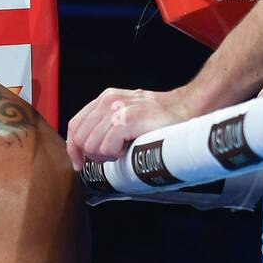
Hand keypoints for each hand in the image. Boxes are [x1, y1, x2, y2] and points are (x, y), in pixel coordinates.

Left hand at [66, 86, 195, 170]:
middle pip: (80, 137)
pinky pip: (106, 147)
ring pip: (91, 145)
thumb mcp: (127, 114)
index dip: (73, 148)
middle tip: (110, 158)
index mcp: (105, 99)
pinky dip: (115, 155)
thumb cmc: (161, 117)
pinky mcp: (127, 119)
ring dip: (105, 156)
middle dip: (91, 156)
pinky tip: (128, 150)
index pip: (75, 125)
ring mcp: (116, 109)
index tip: (80, 164)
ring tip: (122, 153)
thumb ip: (107, 124)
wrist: (188, 107)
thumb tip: (87, 148)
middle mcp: (107, 101)